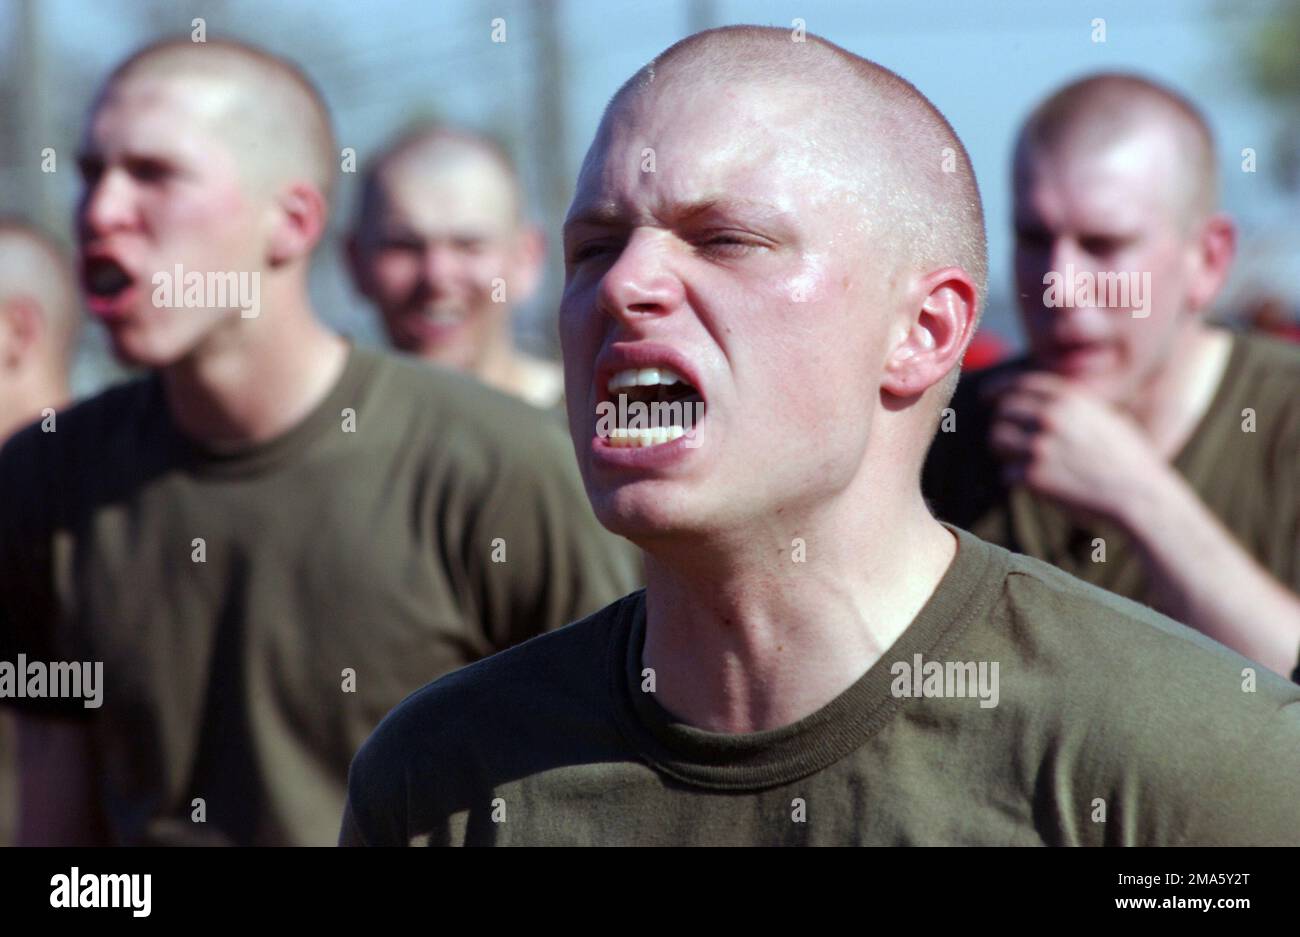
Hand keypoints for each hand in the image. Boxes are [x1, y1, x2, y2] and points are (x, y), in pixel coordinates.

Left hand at [984, 372, 1163, 524]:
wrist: (1140, 495)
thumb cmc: (1126, 458)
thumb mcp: (1103, 416)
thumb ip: (1069, 406)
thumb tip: (1033, 401)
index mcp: (1069, 399)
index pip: (1019, 384)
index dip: (998, 388)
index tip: (986, 396)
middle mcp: (1050, 417)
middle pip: (1002, 412)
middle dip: (1003, 425)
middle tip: (1013, 441)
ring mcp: (1039, 445)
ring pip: (996, 440)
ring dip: (1004, 452)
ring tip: (1025, 462)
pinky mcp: (1032, 476)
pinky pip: (1006, 474)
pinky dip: (1017, 481)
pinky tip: (1039, 485)